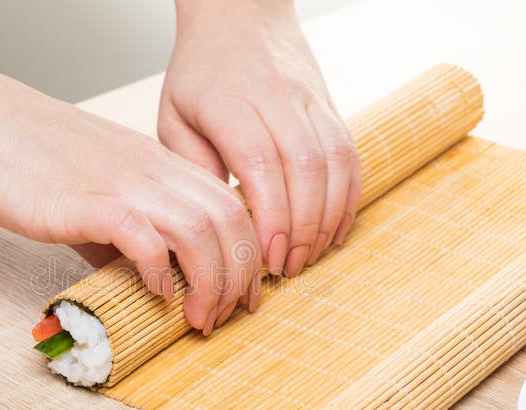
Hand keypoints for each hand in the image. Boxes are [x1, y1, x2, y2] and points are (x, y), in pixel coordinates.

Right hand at [0, 68, 261, 332]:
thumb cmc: (27, 155)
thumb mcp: (94, 192)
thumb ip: (121, 233)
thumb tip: (140, 278)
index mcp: (158, 165)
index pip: (231, 206)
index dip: (248, 254)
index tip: (242, 293)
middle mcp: (151, 170)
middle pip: (230, 220)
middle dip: (240, 276)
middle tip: (227, 315)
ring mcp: (121, 182)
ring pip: (199, 230)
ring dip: (209, 282)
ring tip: (198, 318)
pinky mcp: (85, 201)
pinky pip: (142, 235)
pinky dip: (158, 270)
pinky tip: (154, 294)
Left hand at [159, 0, 360, 276]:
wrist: (240, 14)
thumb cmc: (200, 72)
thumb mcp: (174, 116)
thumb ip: (194, 166)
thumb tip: (221, 218)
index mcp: (228, 101)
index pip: (260, 163)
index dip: (271, 215)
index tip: (266, 256)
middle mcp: (276, 97)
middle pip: (305, 168)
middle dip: (301, 228)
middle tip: (287, 268)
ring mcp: (309, 99)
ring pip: (335, 162)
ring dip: (328, 218)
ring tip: (310, 255)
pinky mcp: (329, 104)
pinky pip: (350, 153)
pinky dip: (349, 196)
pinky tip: (335, 228)